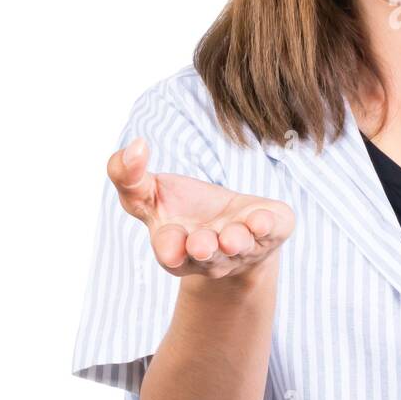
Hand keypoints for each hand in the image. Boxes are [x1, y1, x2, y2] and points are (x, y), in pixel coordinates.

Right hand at [107, 136, 295, 285]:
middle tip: (201, 244)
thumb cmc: (186, 208)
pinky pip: (271, 230)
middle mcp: (209, 252)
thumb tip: (133, 145)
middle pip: (204, 254)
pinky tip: (262, 219)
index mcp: (175, 247)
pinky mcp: (270, 231)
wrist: (233, 223)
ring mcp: (242, 244)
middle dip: (203, 249)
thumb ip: (129, 176)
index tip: (169, 245)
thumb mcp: (150, 191)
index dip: (168, 247)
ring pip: (239, 246)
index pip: (168, 249)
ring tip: (232, 238)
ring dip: (235, 241)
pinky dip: (267, 225)